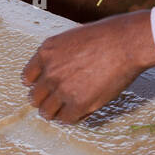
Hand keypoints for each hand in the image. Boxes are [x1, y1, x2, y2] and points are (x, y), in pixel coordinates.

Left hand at [21, 10, 154, 122]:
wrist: (126, 43)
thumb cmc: (107, 36)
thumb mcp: (73, 39)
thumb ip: (60, 56)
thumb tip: (59, 71)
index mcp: (46, 52)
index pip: (27, 77)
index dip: (37, 84)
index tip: (45, 88)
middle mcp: (49, 71)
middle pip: (35, 97)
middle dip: (45, 100)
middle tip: (56, 102)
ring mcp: (62, 88)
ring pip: (47, 111)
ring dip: (55, 111)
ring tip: (67, 109)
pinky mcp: (78, 103)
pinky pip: (66, 119)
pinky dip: (71, 117)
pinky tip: (80, 111)